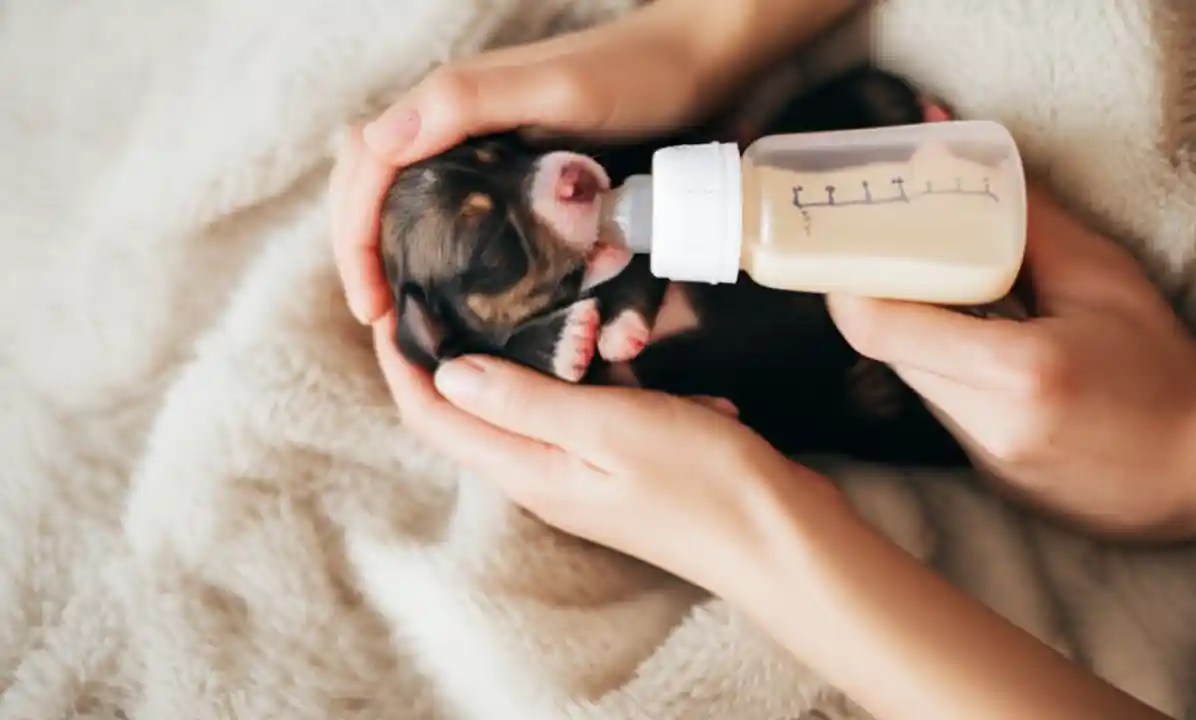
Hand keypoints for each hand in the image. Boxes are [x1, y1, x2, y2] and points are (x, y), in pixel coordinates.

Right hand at [328, 0, 861, 324]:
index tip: (372, 308)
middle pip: (382, 192)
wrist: (710, 67)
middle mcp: (462, 131)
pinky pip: (478, 219)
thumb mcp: (556, 88)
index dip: (354, 239)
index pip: (368, 169)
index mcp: (451, 107)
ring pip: (425, 209)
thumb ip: (467, 103)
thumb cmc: (637, 73)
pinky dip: (465, 259)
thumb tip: (378, 141)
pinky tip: (477, 299)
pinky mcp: (531, 179)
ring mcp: (496, 156)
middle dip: (369, 255)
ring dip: (406, 258)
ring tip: (419, 318)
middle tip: (387, 322)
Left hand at [371, 314, 834, 596]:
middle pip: (472, 411)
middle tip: (452, 282)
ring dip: (525, 356)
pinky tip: (621, 342)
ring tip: (527, 294)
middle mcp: (545, 475)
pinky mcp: (624, 462)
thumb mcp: (608, 428)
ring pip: (531, 403)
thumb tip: (449, 371)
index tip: (393, 303)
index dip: (403, 363)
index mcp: (528, 470)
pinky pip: (585, 408)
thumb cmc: (703, 484)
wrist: (785, 539)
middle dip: (451, 351)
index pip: (435, 416)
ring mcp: (585, 472)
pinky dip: (589, 373)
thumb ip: (526, 401)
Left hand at [828, 186, 1195, 536]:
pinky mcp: (986, 479)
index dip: (848, 284)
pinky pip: (941, 411)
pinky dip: (948, 373)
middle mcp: (990, 426)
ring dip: (918, 336)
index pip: (880, 327)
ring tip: (955, 300)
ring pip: (911, 382)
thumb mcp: (1094, 271)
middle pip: (887, 350)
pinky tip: (988, 354)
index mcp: (1016, 372)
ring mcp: (985, 462)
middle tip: (895, 256)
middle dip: (884, 300)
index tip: (850, 249)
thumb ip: (1014, 208)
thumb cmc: (1157, 358)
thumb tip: (940, 135)